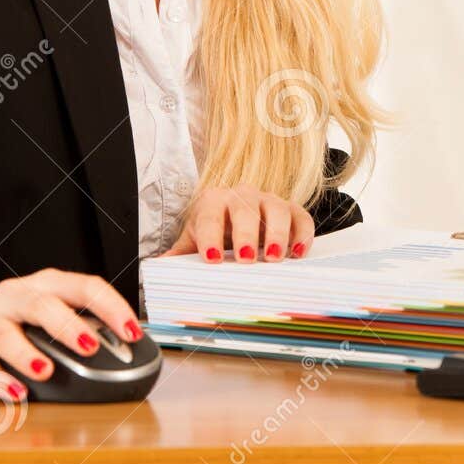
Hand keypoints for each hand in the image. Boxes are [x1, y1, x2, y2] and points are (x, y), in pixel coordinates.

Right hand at [0, 268, 140, 396]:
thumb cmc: (15, 322)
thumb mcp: (48, 314)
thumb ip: (81, 326)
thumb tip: (128, 353)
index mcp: (48, 284)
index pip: (85, 286)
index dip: (110, 307)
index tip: (131, 332)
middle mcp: (16, 295)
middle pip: (43, 304)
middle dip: (68, 326)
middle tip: (90, 348)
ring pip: (4, 332)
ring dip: (25, 353)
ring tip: (44, 372)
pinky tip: (15, 394)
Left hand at [163, 185, 313, 262]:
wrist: (233, 214)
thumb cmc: (214, 229)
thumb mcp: (193, 239)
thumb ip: (179, 254)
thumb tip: (160, 267)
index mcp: (213, 201)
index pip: (210, 216)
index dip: (211, 236)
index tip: (211, 258)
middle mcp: (242, 195)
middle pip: (245, 208)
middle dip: (246, 233)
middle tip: (245, 258)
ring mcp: (268, 200)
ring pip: (277, 209)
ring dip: (277, 233)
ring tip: (274, 257)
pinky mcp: (290, 209)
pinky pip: (301, 217)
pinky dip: (303, 234)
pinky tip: (298, 253)